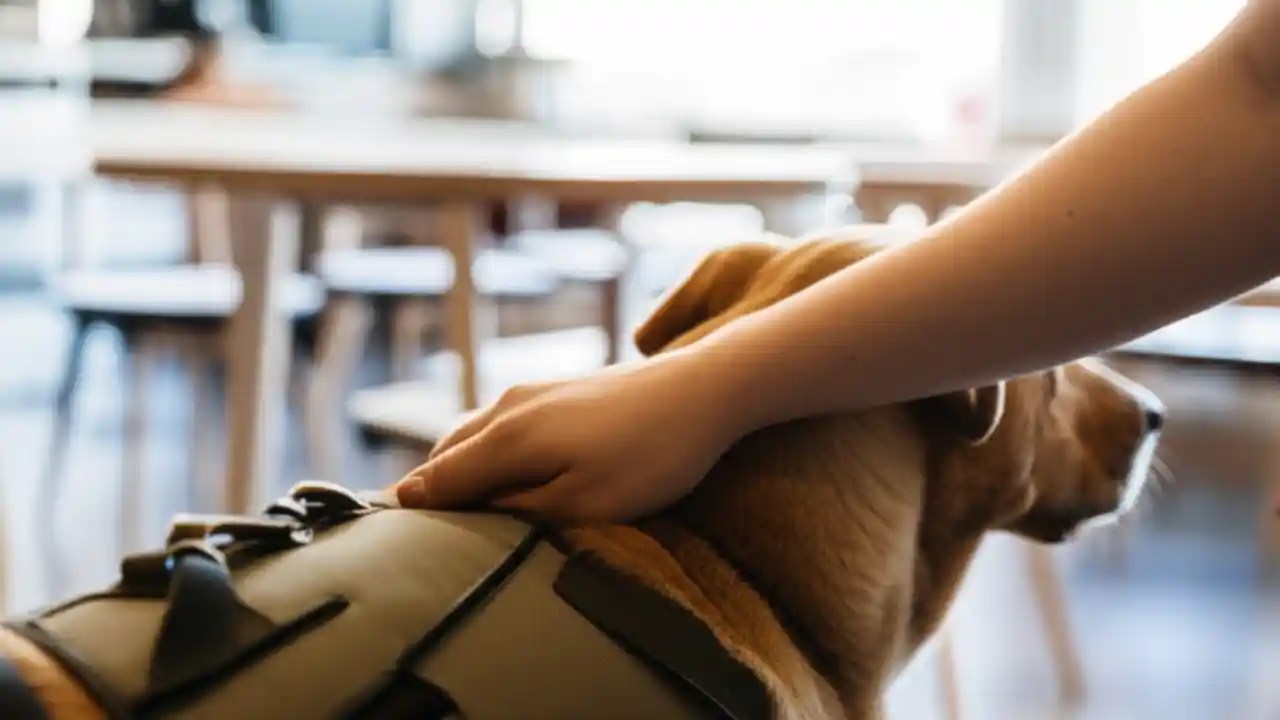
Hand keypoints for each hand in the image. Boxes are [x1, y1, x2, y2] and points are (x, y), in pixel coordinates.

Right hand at [394, 348, 746, 523]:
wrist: (703, 389)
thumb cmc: (650, 456)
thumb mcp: (583, 503)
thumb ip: (516, 510)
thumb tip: (458, 514)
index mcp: (506, 439)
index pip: (434, 482)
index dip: (406, 514)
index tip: (381, 546)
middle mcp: (506, 409)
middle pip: (444, 456)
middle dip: (426, 493)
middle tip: (412, 539)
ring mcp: (530, 394)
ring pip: (470, 436)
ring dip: (456, 472)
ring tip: (453, 512)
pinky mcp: (555, 391)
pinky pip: (497, 425)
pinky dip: (483, 453)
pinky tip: (500, 475)